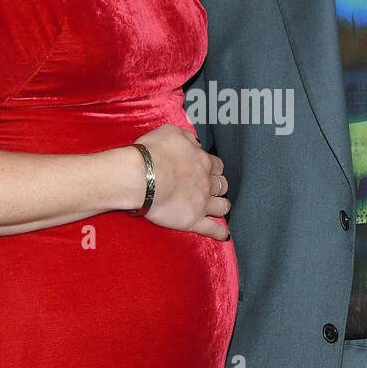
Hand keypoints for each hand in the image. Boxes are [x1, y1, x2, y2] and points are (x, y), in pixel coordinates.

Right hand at [129, 124, 230, 240]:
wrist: (142, 177)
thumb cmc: (152, 153)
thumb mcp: (170, 132)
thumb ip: (186, 136)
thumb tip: (195, 142)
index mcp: (202, 160)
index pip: (215, 164)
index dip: (212, 168)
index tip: (207, 169)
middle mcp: (206, 182)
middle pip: (222, 184)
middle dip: (218, 186)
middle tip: (211, 188)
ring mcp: (202, 202)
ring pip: (222, 206)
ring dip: (221, 206)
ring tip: (218, 208)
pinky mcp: (193, 220)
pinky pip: (212, 228)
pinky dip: (220, 233)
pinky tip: (224, 236)